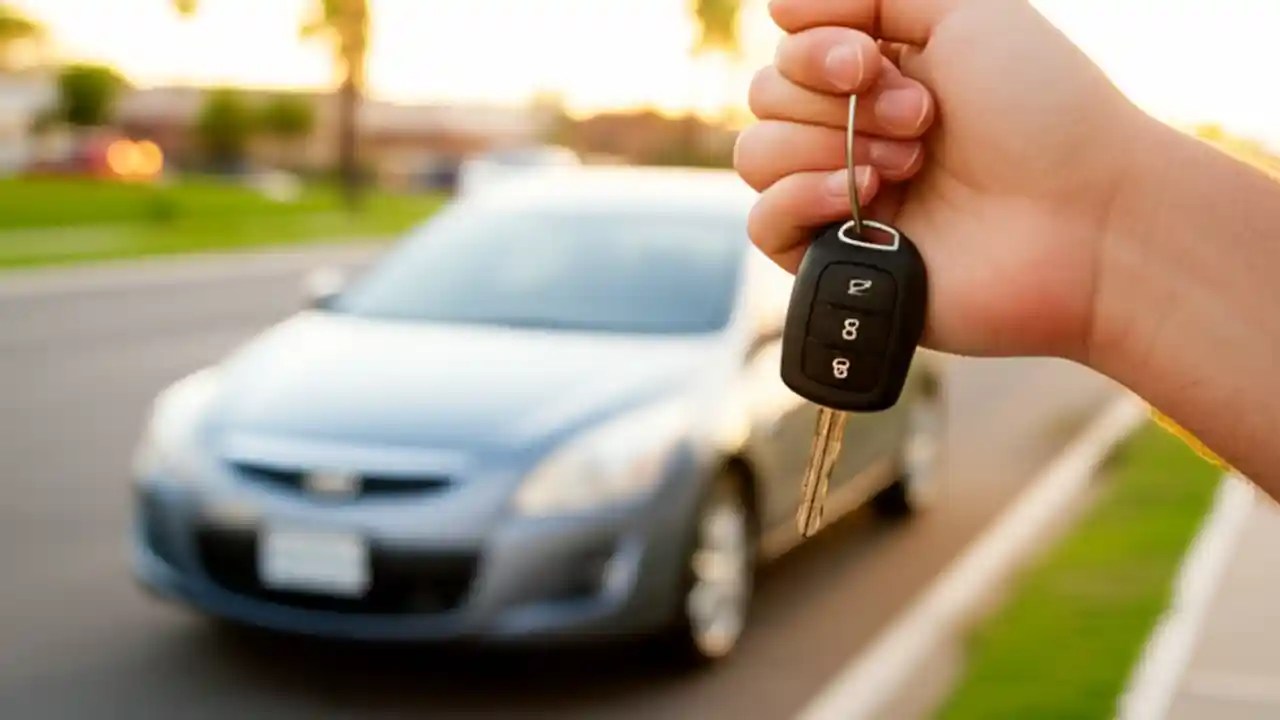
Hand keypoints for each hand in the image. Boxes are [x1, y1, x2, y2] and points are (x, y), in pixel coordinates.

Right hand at [737, 0, 1154, 359]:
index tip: (869, 64)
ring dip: (825, 149)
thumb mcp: (968, 11)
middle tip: (923, 121)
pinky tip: (861, 201)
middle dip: (837, 105)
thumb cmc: (1044, 111)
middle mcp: (855, 134)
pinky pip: (763, 224)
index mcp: (880, 76)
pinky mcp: (839, 261)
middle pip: (766, 98)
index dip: (814, 52)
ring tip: (908, 169)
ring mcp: (843, 200)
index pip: (788, 51)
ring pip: (756, 156)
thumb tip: (779, 8)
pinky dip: (798, 200)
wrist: (1085, 221)